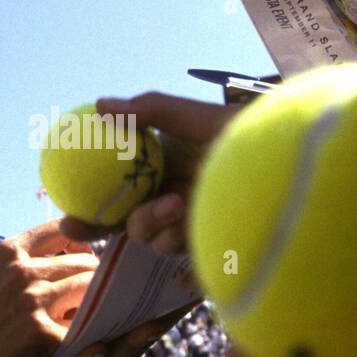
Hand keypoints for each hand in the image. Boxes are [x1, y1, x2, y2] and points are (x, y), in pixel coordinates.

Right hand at [0, 219, 96, 356]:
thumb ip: (31, 262)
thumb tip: (81, 251)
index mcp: (9, 252)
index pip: (63, 230)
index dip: (83, 246)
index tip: (85, 262)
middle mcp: (21, 271)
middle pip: (86, 263)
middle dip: (93, 282)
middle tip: (87, 302)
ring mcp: (34, 301)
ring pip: (91, 290)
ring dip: (95, 306)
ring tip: (83, 319)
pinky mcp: (45, 334)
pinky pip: (86, 324)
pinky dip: (88, 332)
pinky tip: (78, 340)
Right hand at [58, 93, 240, 256]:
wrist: (289, 174)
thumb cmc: (249, 139)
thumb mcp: (197, 117)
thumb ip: (150, 110)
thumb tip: (100, 105)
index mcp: (168, 168)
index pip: (120, 188)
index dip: (90, 201)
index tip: (66, 211)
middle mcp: (176, 197)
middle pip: (126, 219)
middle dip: (102, 224)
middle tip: (75, 223)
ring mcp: (193, 224)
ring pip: (148, 237)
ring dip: (150, 222)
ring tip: (178, 204)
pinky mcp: (209, 246)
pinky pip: (175, 250)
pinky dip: (176, 235)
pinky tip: (193, 219)